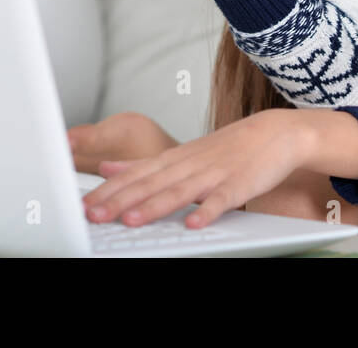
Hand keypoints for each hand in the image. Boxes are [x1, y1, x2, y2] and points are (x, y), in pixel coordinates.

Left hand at [80, 109, 309, 228]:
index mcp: (173, 159)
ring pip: (179, 192)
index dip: (107, 191)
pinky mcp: (238, 185)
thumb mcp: (180, 152)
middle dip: (119, 201)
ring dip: (154, 206)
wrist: (274, 133)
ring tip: (131, 221)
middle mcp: (188, 165)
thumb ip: (143, 164)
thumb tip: (106, 168)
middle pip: (149, 184)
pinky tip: (194, 224)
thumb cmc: (227, 148)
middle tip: (94, 216)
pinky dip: (207, 212)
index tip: (83, 205)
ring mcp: (213, 174)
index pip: (134, 175)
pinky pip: (221, 201)